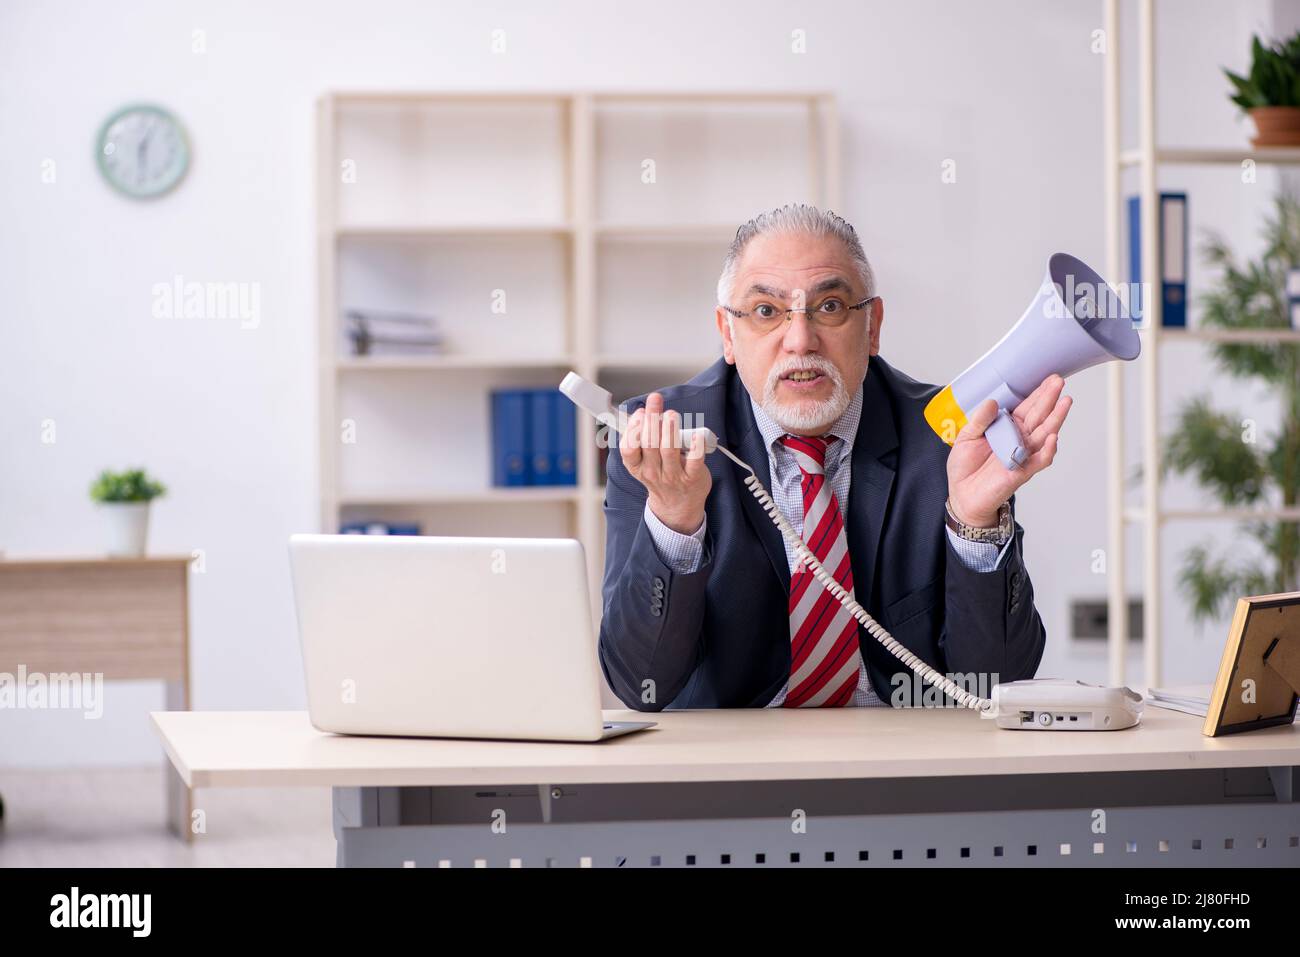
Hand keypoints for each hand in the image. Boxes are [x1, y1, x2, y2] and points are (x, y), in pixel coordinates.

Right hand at [621, 391, 711, 533]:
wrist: (677, 506)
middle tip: (655, 400)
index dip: (632, 430)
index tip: (639, 413)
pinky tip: (697, 435)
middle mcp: (653, 471)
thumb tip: (642, 412)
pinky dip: (697, 447)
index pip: (628, 449)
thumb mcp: (644, 462)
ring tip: (671, 414)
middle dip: (651, 420)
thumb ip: (641, 439)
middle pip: (649, 443)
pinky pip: (695, 461)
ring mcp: (673, 475)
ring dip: (670, 430)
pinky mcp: (693, 477)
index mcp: (638, 466)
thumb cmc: (661, 476)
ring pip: (669, 450)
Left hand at [946, 374, 1070, 525]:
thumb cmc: (965, 466)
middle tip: (1059, 381)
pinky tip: (1053, 437)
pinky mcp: (1022, 471)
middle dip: (1049, 399)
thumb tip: (993, 402)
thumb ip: (979, 420)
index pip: (1026, 408)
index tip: (1047, 378)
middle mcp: (1019, 439)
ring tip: (1065, 402)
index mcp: (1007, 428)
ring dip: (1056, 419)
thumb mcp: (966, 437)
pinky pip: (1039, 460)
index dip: (1036, 394)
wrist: (962, 495)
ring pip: (1045, 434)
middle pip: (1039, 416)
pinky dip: (1048, 450)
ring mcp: (1023, 454)